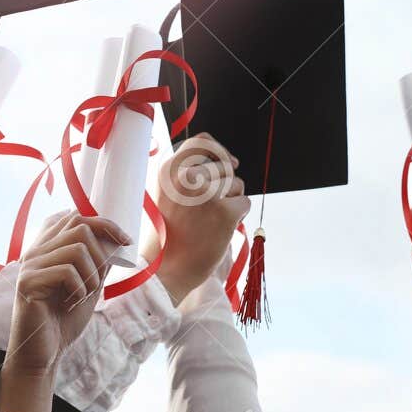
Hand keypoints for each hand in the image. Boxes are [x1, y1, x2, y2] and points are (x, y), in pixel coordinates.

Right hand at [4, 211, 127, 376]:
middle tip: (98, 282)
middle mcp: (36, 251)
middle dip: (101, 254)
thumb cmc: (64, 320)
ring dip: (92, 276)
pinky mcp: (27, 282)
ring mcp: (30, 265)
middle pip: (80, 227)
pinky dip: (80, 289)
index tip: (125, 241)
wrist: (44, 353)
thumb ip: (97, 263)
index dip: (105, 223)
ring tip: (84, 295)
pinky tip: (72, 303)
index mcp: (48, 248)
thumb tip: (116, 242)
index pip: (76, 216)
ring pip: (77, 249)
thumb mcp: (89, 285)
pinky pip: (67, 272)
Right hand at [151, 133, 250, 304]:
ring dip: (231, 199)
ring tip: (211, 220)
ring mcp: (207, 193)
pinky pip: (244, 202)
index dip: (219, 149)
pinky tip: (221, 228)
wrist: (168, 269)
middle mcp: (187, 177)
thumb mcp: (167, 193)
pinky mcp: (225, 212)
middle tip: (213, 206)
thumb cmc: (169, 233)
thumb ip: (187, 172)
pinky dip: (238, 215)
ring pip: (237, 184)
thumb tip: (225, 157)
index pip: (202, 141)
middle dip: (226, 183)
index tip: (230, 162)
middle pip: (224, 165)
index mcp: (169, 169)